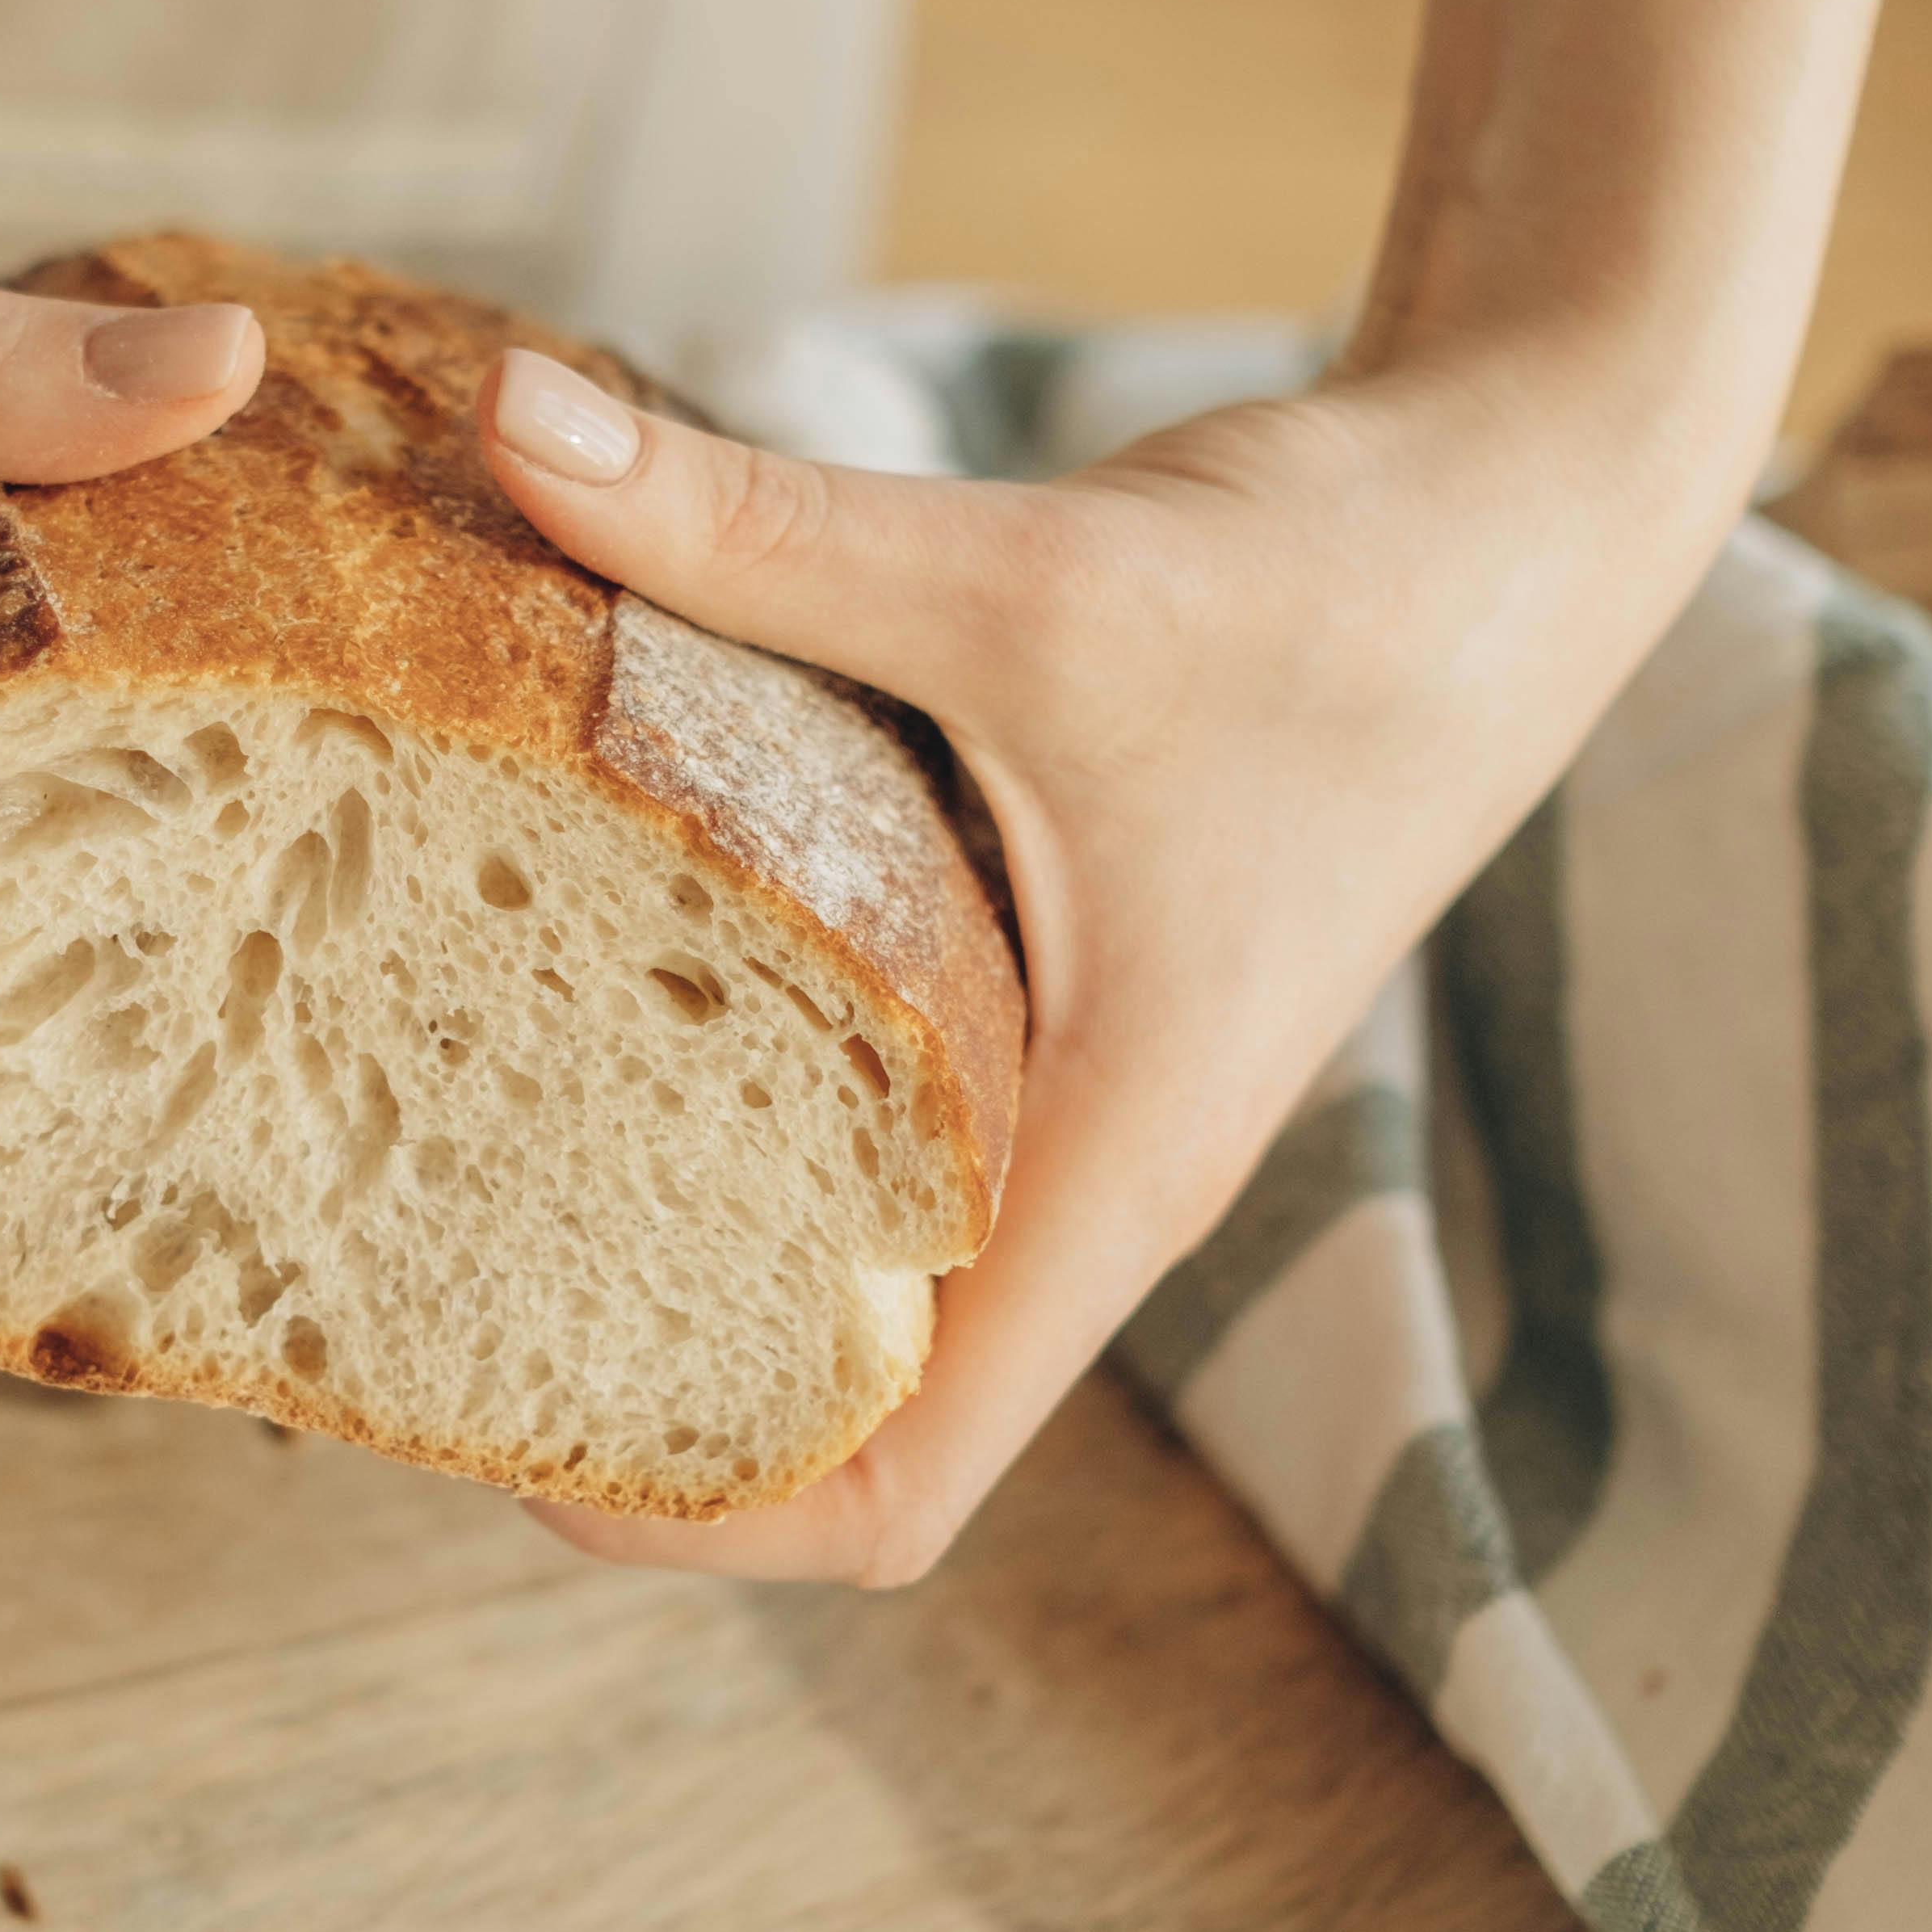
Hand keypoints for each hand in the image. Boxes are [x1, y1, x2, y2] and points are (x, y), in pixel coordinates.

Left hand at [476, 333, 1738, 1581]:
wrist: (1520, 511)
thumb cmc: (1332, 585)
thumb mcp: (1026, 573)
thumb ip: (755, 523)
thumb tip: (505, 420)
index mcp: (1114, 1169)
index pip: (900, 1484)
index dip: (695, 1511)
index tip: (503, 1447)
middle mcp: (1095, 1171)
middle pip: (848, 1409)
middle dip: (634, 1383)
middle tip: (410, 1284)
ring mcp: (1084, 1091)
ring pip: (859, 1262)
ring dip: (674, 1242)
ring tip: (449, 1155)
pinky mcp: (1066, 990)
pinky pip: (887, 1124)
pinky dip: (743, 1099)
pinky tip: (590, 984)